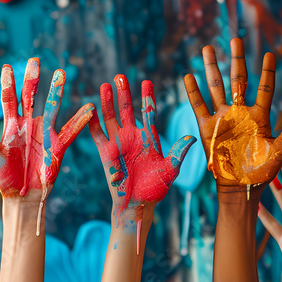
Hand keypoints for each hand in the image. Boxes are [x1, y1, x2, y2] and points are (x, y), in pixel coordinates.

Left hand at [0, 58, 93, 202]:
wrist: (21, 196)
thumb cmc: (4, 177)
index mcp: (11, 125)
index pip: (9, 100)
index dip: (8, 84)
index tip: (7, 66)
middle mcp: (28, 125)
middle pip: (30, 97)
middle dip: (31, 79)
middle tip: (34, 61)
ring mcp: (44, 133)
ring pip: (51, 107)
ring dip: (56, 91)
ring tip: (60, 73)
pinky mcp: (57, 146)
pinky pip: (70, 131)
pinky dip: (80, 120)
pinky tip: (89, 108)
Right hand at [89, 75, 194, 226]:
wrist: (138, 205)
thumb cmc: (156, 189)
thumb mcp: (171, 169)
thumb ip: (179, 153)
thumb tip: (192, 137)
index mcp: (149, 138)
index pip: (148, 112)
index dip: (147, 97)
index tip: (146, 81)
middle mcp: (132, 137)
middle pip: (127, 110)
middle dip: (124, 93)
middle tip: (121, 76)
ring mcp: (118, 144)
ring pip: (111, 118)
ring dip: (108, 102)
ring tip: (105, 85)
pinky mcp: (105, 153)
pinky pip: (97, 135)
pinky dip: (92, 123)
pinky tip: (90, 109)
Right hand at [184, 38, 281, 187]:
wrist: (241, 188)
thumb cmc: (263, 172)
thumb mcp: (281, 151)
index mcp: (259, 116)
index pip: (265, 88)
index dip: (267, 72)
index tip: (269, 54)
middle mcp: (240, 112)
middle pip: (238, 80)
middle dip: (237, 60)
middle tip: (235, 39)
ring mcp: (223, 118)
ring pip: (217, 87)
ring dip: (213, 68)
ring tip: (209, 48)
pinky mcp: (207, 127)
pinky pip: (199, 105)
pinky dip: (193, 91)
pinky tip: (189, 76)